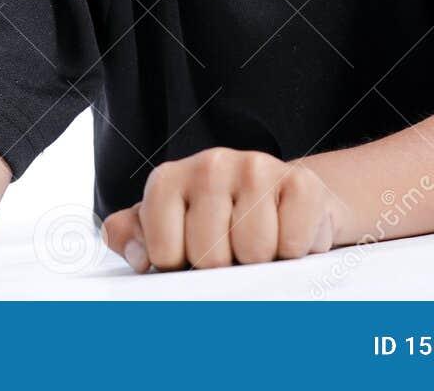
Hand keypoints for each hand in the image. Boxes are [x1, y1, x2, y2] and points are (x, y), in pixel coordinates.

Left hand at [101, 147, 346, 271]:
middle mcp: (208, 165)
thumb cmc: (217, 222)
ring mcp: (255, 167)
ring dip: (261, 262)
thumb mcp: (165, 227)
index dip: (180, 269)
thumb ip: (133, 238)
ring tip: (260, 244)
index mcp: (167, 180)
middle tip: (232, 251)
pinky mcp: (300, 181)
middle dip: (224, 268)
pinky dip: (294, 253)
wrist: (283, 202)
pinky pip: (293, 243)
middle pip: (211, 257)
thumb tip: (139, 258)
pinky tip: (287, 235)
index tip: (189, 258)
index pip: (163, 253)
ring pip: (254, 252)